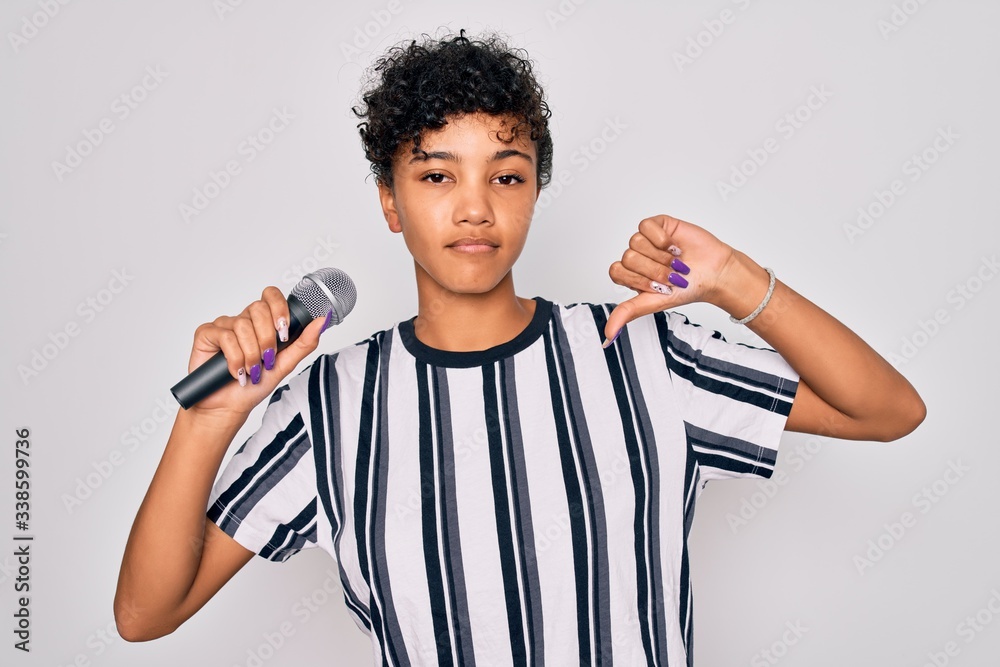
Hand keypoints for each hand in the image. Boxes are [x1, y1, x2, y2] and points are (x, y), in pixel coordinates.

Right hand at [185, 286, 330, 418]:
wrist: (229, 407)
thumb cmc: (255, 386)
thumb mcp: (286, 364)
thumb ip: (304, 342)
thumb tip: (322, 320)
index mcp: (263, 322)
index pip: (271, 296)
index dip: (279, 310)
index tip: (283, 333)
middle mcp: (243, 320)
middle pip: (258, 309)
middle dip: (267, 339)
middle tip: (267, 359)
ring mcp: (224, 326)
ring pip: (242, 325)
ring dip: (251, 354)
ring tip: (251, 371)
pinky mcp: (206, 334)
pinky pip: (224, 336)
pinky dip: (234, 358)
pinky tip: (236, 372)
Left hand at [603, 214, 735, 345]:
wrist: (715, 274)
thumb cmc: (687, 290)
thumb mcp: (653, 304)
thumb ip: (627, 313)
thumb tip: (607, 337)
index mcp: (631, 275)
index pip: (616, 271)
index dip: (638, 279)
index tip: (657, 286)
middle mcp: (636, 257)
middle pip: (628, 258)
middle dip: (654, 270)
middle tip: (671, 274)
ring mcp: (646, 240)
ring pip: (635, 242)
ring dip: (660, 256)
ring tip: (676, 261)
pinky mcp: (658, 225)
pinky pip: (646, 226)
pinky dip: (662, 239)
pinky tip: (674, 246)